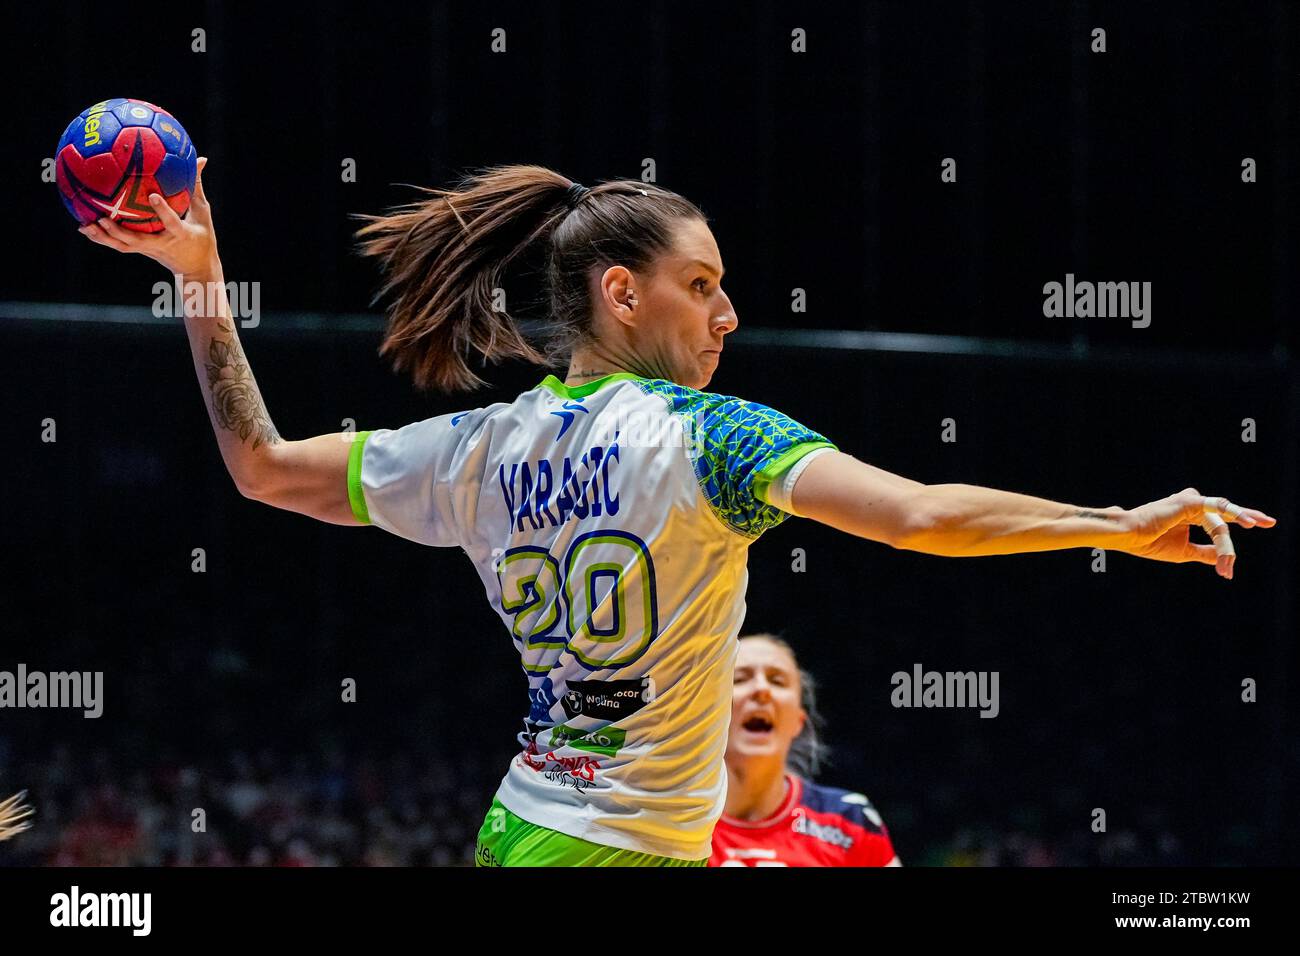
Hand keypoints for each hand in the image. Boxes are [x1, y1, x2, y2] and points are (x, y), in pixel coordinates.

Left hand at [79, 155, 217, 276]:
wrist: (197, 269)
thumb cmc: (203, 237)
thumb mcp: (203, 213)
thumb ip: (197, 186)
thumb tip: (201, 158)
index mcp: (180, 234)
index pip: (171, 222)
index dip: (162, 211)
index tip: (153, 196)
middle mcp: (162, 244)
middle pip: (138, 241)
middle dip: (119, 232)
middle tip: (103, 218)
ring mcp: (150, 250)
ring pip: (124, 246)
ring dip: (104, 237)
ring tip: (85, 225)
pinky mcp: (141, 252)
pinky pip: (119, 245)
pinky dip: (102, 238)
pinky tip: (85, 228)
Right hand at [1121, 487, 1275, 578]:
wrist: (1127, 535)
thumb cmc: (1148, 543)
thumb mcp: (1183, 552)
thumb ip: (1204, 552)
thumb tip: (1223, 558)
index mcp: (1188, 515)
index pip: (1217, 524)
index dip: (1226, 546)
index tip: (1227, 570)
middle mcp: (1192, 505)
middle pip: (1225, 514)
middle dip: (1248, 516)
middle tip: (1270, 522)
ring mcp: (1191, 502)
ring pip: (1219, 522)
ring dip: (1226, 543)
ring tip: (1237, 553)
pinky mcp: (1189, 502)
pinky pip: (1216, 512)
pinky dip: (1232, 516)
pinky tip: (1248, 523)